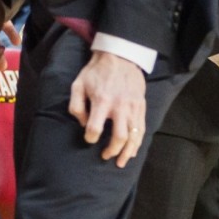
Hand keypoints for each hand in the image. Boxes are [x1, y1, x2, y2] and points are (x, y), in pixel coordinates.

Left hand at [70, 50, 148, 165]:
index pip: (95, 129)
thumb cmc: (96, 72)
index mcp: (102, 101)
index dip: (90, 138)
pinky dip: (138, 143)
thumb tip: (83, 124)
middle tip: (104, 156)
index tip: (89, 139)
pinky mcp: (141, 106)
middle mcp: (119, 106)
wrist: (120, 56)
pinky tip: (132, 152)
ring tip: (120, 162)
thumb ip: (76, 106)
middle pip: (119, 137)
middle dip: (111, 151)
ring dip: (127, 152)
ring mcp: (133, 107)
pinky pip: (142, 129)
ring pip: (134, 137)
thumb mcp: (78, 84)